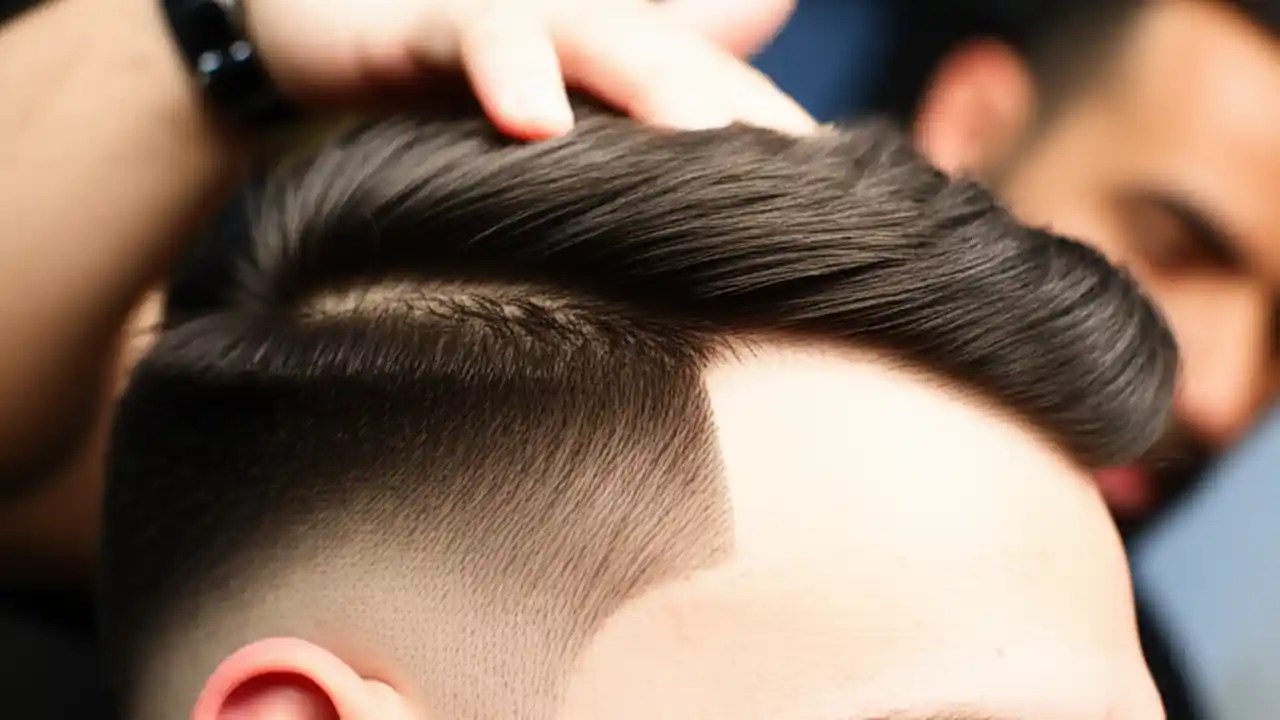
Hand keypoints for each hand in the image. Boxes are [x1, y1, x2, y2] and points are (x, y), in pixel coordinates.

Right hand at [244, 0, 814, 138]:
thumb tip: (701, 184)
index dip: (782, 148)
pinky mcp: (433, 22)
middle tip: (823, 187)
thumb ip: (628, 140)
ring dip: (657, 88)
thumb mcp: (554, 124)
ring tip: (708, 141)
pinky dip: (509, 74)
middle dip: (753, 120)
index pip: (721, 103)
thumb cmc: (453, 82)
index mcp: (622, 66)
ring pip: (603, 41)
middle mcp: (587, 34)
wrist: (323, 23)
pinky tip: (532, 122)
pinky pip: (479, 37)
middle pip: (689, 70)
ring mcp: (520, 20)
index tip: (852, 216)